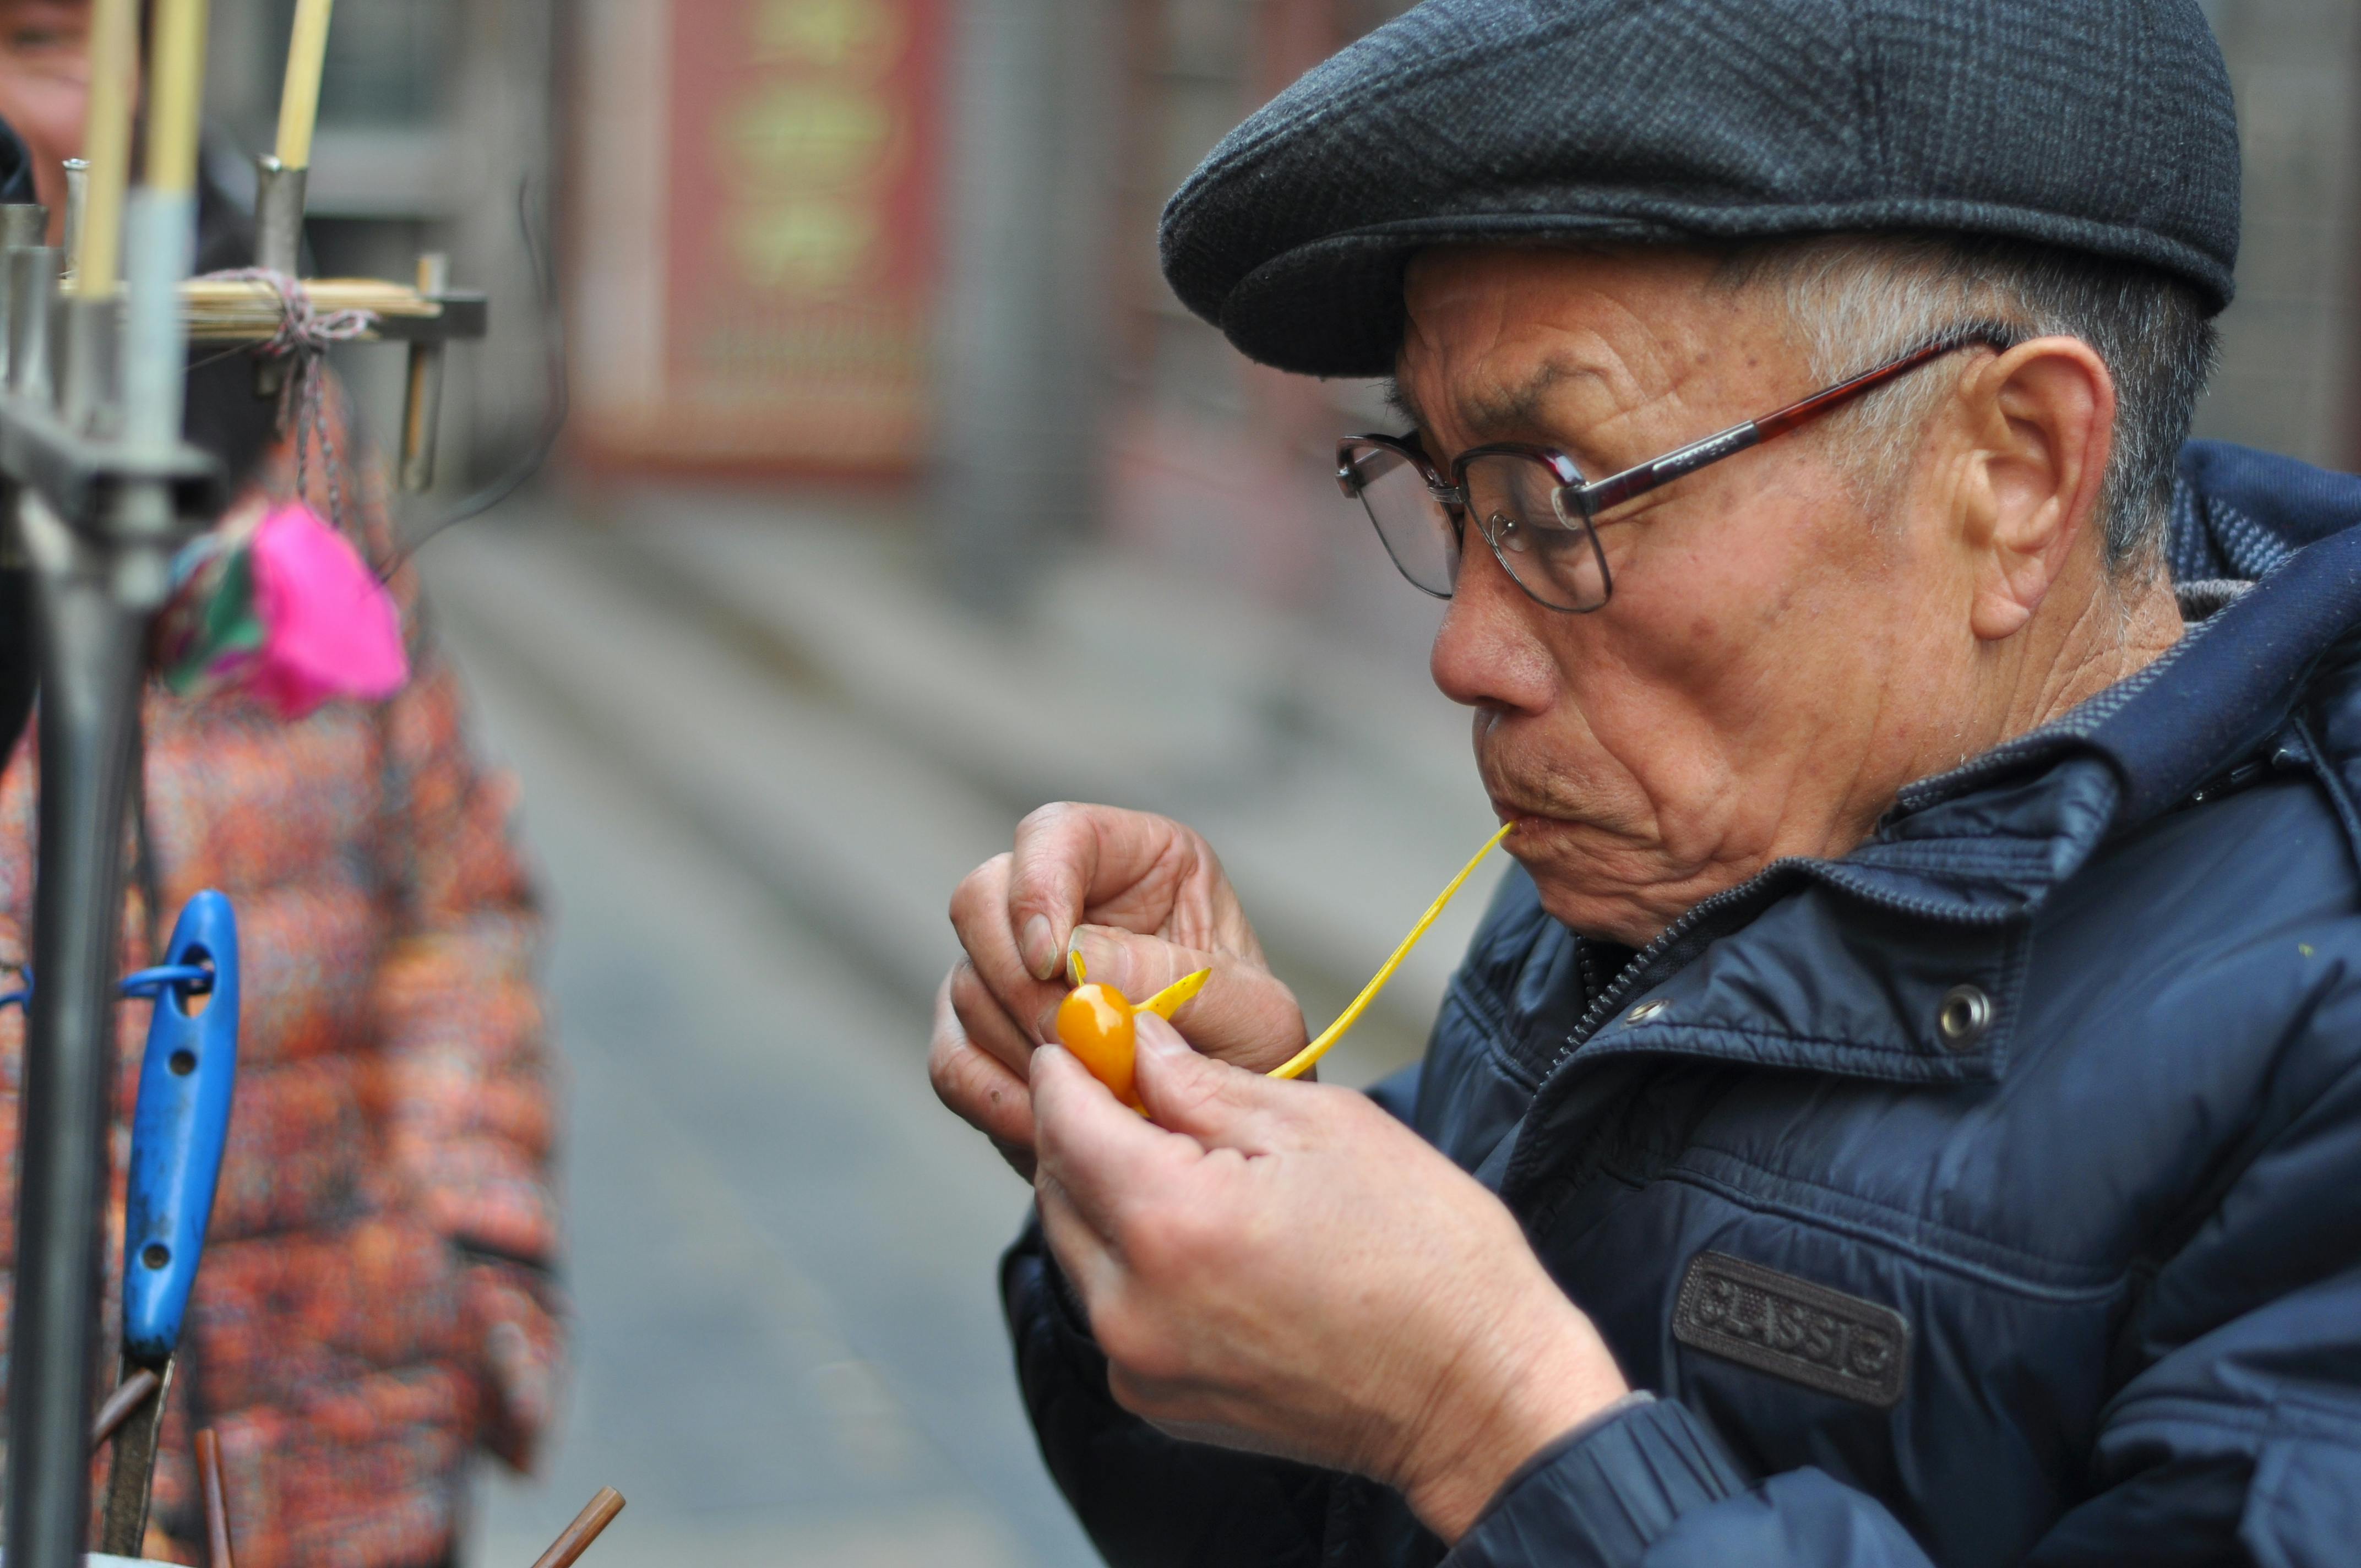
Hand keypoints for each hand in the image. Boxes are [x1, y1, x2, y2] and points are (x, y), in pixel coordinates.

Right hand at [933, 804, 1307, 1175]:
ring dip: (1019, 1050)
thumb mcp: (1253, 1015)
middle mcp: (1066, 902)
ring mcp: (1015, 967)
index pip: (1054, 834)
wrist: (1230, 1135)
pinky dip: (993, 1098)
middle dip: (1019, 983)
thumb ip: (1178, 980)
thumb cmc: (1254, 1057)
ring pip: (965, 985)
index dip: (1036, 888)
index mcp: (1138, 863)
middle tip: (1073, 1046)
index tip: (1052, 962)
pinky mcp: (988, 1035)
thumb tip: (1078, 961)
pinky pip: (953, 1059)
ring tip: (1090, 1097)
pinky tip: (1050, 1126)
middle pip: (981, 901)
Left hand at [1032, 1013, 1630, 1541]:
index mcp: (1169, 1220)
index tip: (1089, 1034)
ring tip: (1184, 1162)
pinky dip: (1134, 1263)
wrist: (1475, 1394)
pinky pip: (1112, 1308)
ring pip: (1078, 1248)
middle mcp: (1131, 1304)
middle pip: (1055, 1185)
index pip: (1062, 1119)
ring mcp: (1139, 1364)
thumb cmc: (1424, 1252)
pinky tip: (1205, 1238)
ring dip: (1106, 1195)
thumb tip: (1138, 1041)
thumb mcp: (1319, 1126)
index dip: (1070, 1064)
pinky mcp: (1158, 1403)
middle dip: (1084, 1127)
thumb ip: (1203, 1082)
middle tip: (1138, 1087)